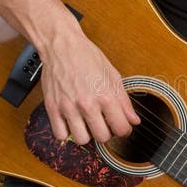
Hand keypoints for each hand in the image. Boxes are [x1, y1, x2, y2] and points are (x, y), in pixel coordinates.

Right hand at [39, 26, 139, 144]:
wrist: (61, 46)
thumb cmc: (86, 56)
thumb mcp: (112, 76)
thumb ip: (124, 101)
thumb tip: (134, 120)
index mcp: (105, 95)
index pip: (121, 128)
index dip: (124, 130)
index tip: (121, 127)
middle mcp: (87, 103)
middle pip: (102, 137)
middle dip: (106, 133)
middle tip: (104, 124)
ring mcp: (68, 107)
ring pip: (82, 140)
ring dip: (87, 135)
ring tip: (87, 124)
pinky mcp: (53, 108)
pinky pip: (60, 134)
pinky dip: (67, 133)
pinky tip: (72, 123)